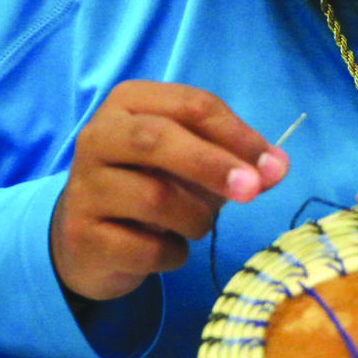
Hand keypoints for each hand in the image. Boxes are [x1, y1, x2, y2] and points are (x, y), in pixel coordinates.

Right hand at [53, 82, 287, 302]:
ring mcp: (84, 187)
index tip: (273, 165)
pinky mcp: (80, 235)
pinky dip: (173, 254)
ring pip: (154, 198)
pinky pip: (145, 248)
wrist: (89, 242)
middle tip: (252, 190)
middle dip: (213, 165)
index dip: (237, 134)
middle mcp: (97, 136)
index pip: (190, 105)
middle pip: (157, 140)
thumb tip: (277, 167)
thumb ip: (237, 161)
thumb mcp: (194, 165)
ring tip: (197, 225)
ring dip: (195, 219)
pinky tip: (167, 250)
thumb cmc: (149, 188)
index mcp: (128, 103)